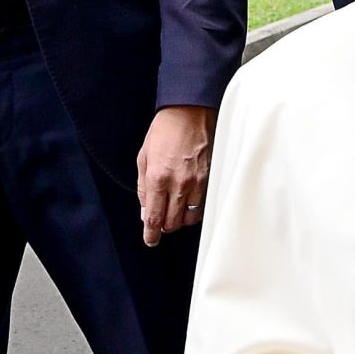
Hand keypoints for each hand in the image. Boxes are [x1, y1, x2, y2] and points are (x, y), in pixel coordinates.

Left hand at [137, 104, 214, 246]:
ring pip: (190, 217)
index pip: (154, 217)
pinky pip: (203, 204)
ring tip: (175, 209)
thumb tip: (146, 211)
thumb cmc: (165, 132)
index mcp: (158, 178)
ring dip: (181, 218)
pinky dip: (195, 208)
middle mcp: (179, 183)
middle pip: (173, 222)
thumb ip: (144, 188)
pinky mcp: (211, 178)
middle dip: (165, 226)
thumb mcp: (143, 158)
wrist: (190, 113)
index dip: (151, 233)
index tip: (150, 240)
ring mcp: (198, 182)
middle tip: (161, 222)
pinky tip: (189, 200)